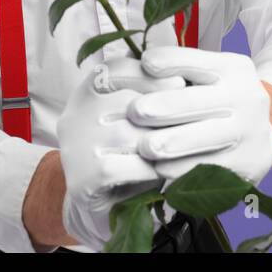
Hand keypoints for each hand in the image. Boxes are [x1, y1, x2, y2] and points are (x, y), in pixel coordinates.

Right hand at [57, 56, 184, 249]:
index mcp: (87, 91)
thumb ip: (148, 95)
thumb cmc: (125, 153)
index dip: (150, 75)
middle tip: (195, 120)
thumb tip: (183, 75)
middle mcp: (76, 114)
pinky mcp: (83, 178)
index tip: (181, 83)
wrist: (95, 201)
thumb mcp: (133, 117)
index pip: (116, 69)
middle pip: (128, 103)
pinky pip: (123, 168)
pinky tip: (164, 172)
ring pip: (128, 135)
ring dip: (161, 143)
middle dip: (165, 113)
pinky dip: (149, 170)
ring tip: (184, 146)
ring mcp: (76, 146)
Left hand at [129, 47, 271, 185]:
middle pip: (194, 102)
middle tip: (134, 112)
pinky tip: (161, 168)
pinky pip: (206, 168)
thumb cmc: (220, 99)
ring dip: (168, 144)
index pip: (194, 61)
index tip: (145, 64)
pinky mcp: (245, 163)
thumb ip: (179, 70)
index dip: (166, 61)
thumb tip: (135, 66)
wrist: (263, 133)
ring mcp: (248, 132)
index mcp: (232, 68)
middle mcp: (245, 97)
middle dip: (160, 107)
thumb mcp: (210, 75)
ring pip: (201, 139)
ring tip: (144, 147)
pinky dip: (180, 170)